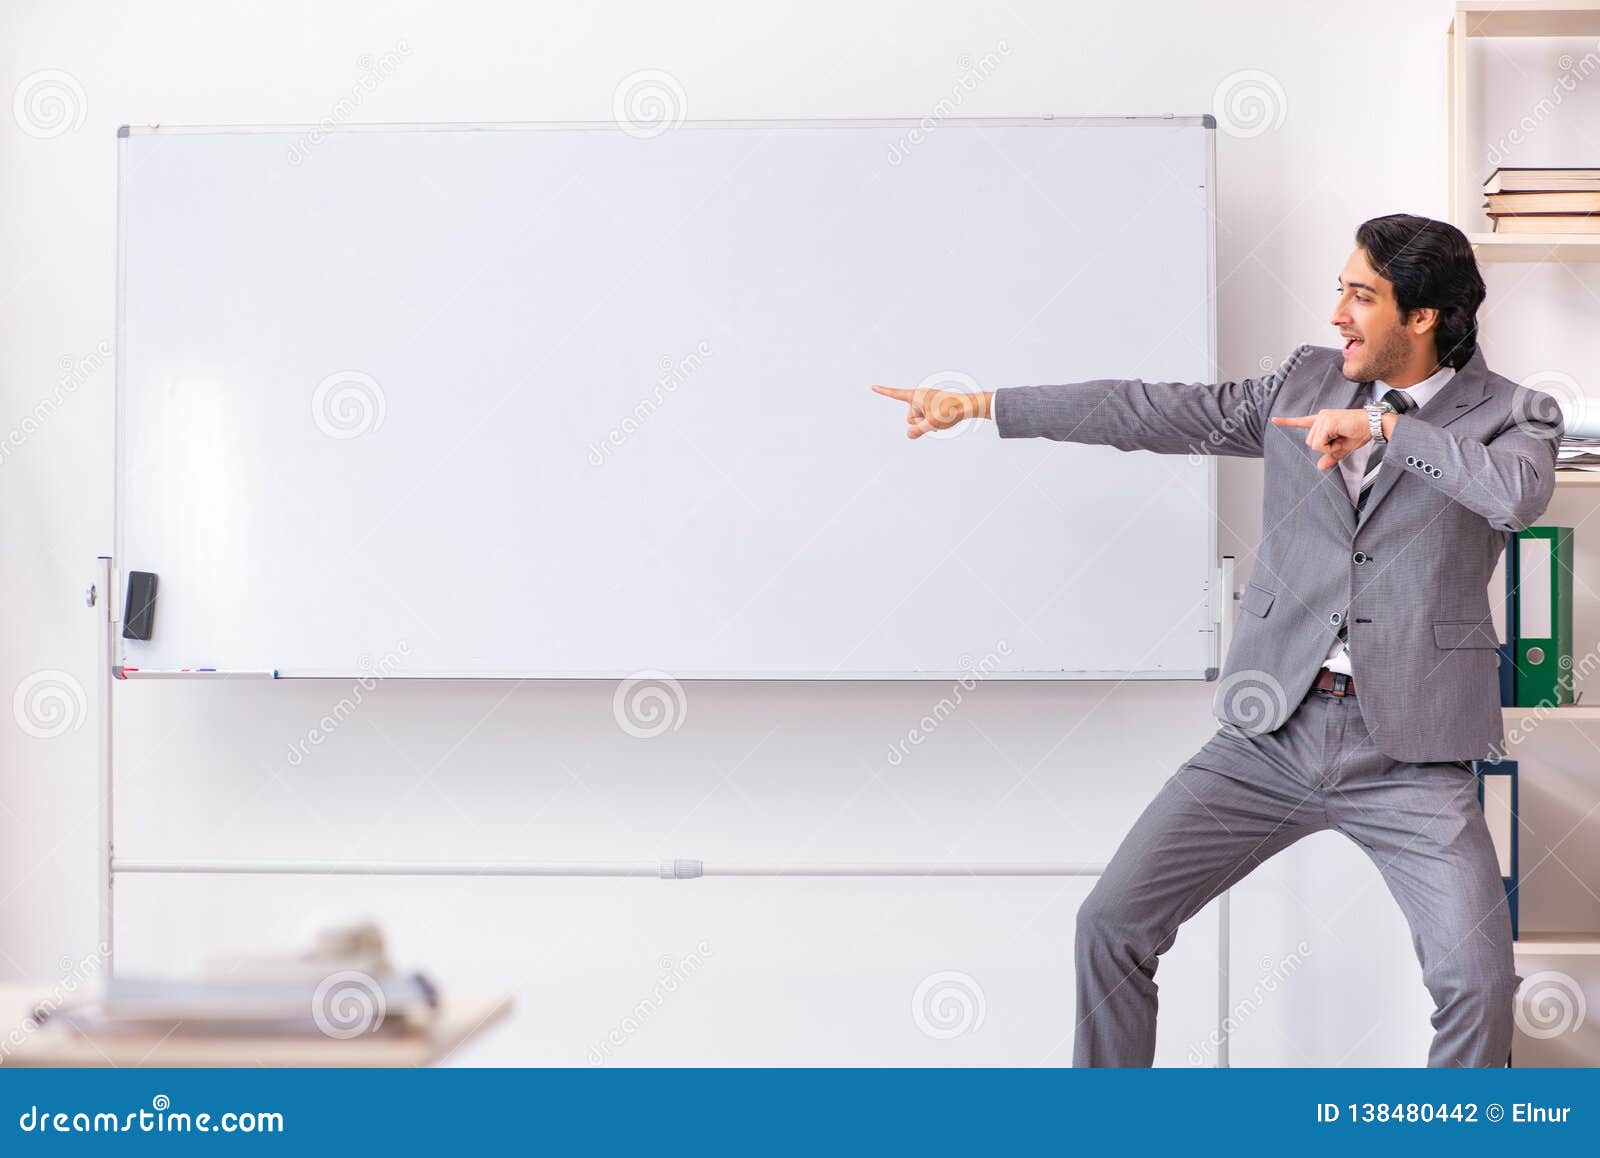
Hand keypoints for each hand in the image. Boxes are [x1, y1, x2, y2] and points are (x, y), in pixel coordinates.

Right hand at [871, 384, 988, 437]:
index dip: (884, 392)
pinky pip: (925, 417)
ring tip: (941, 419)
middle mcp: (920, 397)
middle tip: (936, 419)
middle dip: (920, 423)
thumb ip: (918, 431)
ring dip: (927, 423)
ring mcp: (926, 401)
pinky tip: (940, 422)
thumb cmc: (951, 412)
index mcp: (917, 396)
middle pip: (910, 417)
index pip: (897, 394)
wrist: (969, 406)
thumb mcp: (932, 424)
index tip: (873, 387)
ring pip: (918, 420)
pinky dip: (930, 422)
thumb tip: (909, 435)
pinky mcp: (933, 406)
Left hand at [1270, 408, 1384, 469]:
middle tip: (1340, 441)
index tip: (1274, 420)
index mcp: (1322, 420)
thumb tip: (1320, 467)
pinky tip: (1341, 437)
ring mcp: (1323, 417)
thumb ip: (1330, 457)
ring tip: (1342, 438)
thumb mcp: (1343, 448)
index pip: (1302, 422)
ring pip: (1314, 444)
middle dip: (1325, 448)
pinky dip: (1330, 446)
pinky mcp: (1328, 421)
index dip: (1287, 422)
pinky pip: (1320, 443)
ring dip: (1328, 447)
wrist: (1374, 424)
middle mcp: (1321, 417)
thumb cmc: (1360, 432)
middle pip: (1310, 442)